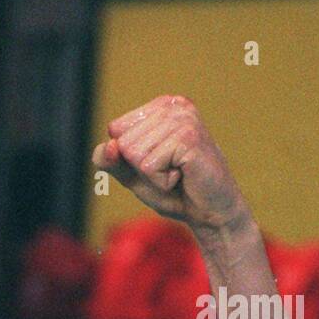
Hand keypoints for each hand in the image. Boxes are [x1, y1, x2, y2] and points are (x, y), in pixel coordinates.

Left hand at [92, 95, 250, 232]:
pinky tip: (183, 175)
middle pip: (123, 142)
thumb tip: (109, 145)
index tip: (158, 162)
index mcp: (160, 107)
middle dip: (141, 167)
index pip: (116, 129)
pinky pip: (148, 166)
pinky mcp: (188, 138)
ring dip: (152, 175)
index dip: (129, 157)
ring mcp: (182, 119)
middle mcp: (173, 106)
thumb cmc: (173, 190)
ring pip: (133, 153)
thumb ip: (110, 160)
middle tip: (170, 170)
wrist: (209, 212)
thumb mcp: (131, 174)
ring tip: (178, 172)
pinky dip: (161, 181)